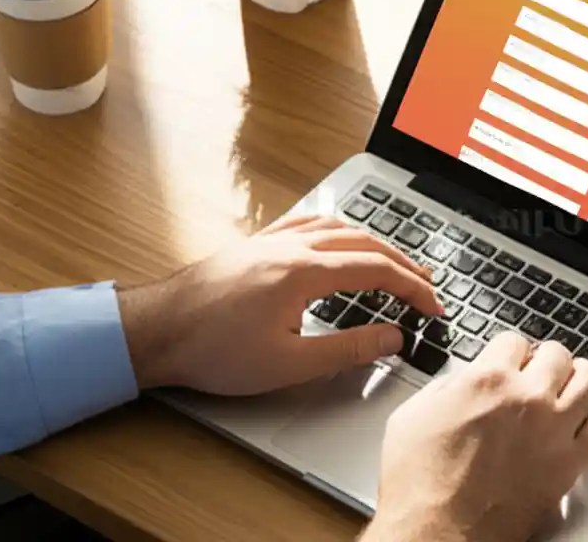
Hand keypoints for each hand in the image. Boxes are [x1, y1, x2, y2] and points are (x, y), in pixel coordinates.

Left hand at [116, 214, 439, 393]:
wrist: (155, 331)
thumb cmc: (212, 349)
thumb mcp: (289, 364)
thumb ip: (348, 349)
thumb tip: (390, 337)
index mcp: (304, 272)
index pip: (378, 270)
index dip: (414, 288)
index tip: (433, 307)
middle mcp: (291, 246)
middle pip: (365, 242)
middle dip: (403, 263)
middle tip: (427, 285)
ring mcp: (271, 241)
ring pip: (338, 226)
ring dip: (374, 242)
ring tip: (395, 261)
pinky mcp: (254, 245)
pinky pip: (308, 223)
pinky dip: (339, 230)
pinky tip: (339, 239)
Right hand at [363, 333, 587, 541]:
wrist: (438, 533)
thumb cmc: (420, 484)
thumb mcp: (413, 415)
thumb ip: (446, 388)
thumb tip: (463, 381)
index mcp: (487, 380)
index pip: (514, 340)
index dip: (511, 350)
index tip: (511, 360)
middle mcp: (527, 398)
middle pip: (557, 354)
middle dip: (547, 360)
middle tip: (540, 372)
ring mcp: (554, 428)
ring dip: (580, 377)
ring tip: (571, 384)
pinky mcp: (571, 461)